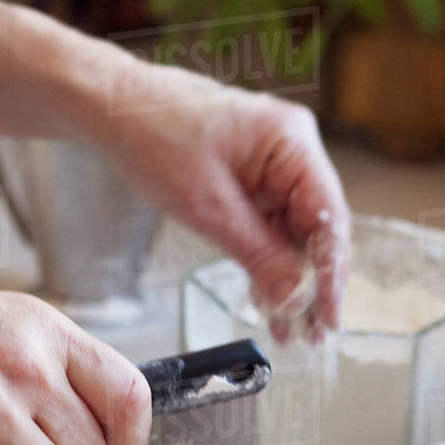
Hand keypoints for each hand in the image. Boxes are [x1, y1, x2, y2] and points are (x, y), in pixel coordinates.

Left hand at [100, 63, 350, 341]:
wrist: (112, 109)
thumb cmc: (154, 136)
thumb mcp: (207, 206)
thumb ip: (258, 254)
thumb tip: (295, 297)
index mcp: (291, 141)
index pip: (329, 217)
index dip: (331, 274)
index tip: (328, 318)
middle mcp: (291, 149)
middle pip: (317, 226)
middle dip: (312, 283)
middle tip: (312, 335)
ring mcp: (272, 163)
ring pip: (293, 232)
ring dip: (289, 280)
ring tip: (288, 330)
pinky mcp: (251, 177)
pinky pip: (269, 225)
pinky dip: (267, 261)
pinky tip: (267, 300)